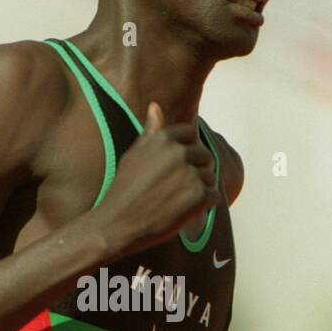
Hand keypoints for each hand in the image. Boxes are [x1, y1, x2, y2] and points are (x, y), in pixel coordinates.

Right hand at [92, 102, 219, 259]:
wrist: (117, 225)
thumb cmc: (123, 189)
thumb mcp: (133, 155)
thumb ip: (151, 131)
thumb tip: (156, 106)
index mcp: (164, 139)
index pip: (191, 134)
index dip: (185, 151)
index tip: (173, 168)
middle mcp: (178, 153)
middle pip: (203, 155)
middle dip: (194, 170)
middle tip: (173, 189)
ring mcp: (190, 174)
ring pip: (209, 176)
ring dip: (199, 189)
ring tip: (176, 200)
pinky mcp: (199, 196)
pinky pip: (214, 196)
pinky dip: (203, 205)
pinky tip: (184, 210)